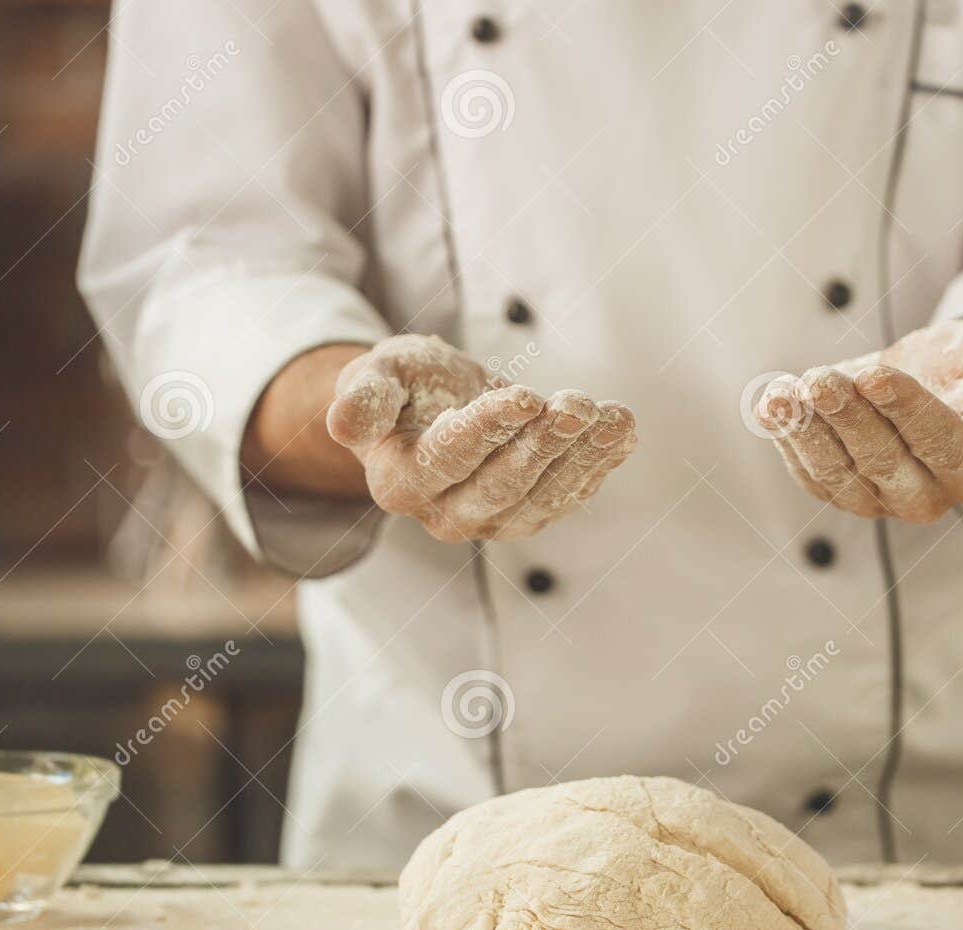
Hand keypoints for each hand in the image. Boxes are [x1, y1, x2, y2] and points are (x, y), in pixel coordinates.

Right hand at [326, 335, 636, 541]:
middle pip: (502, 483)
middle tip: (580, 403)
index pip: (450, 458)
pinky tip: (621, 433)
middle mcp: (444, 514)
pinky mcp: (527, 516)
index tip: (526, 396)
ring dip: (583, 456)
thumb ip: (365, 397)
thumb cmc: (402, 387)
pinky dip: (598, 465)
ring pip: (542, 495)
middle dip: (546, 442)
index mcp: (401, 482)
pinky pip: (566, 497)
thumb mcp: (376, 375)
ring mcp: (489, 522)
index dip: (490, 428)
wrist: (431, 407)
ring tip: (614, 416)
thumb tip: (342, 425)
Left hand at [755, 317, 962, 521]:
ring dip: (807, 433)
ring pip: (838, 474)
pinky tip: (771, 405)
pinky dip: (787, 439)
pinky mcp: (840, 489)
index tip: (875, 375)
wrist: (933, 378)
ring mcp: (878, 500)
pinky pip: (809, 473)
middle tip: (821, 378)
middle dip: (848, 419)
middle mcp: (928, 498)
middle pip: (882, 463)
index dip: (906, 413)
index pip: (940, 446)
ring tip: (786, 392)